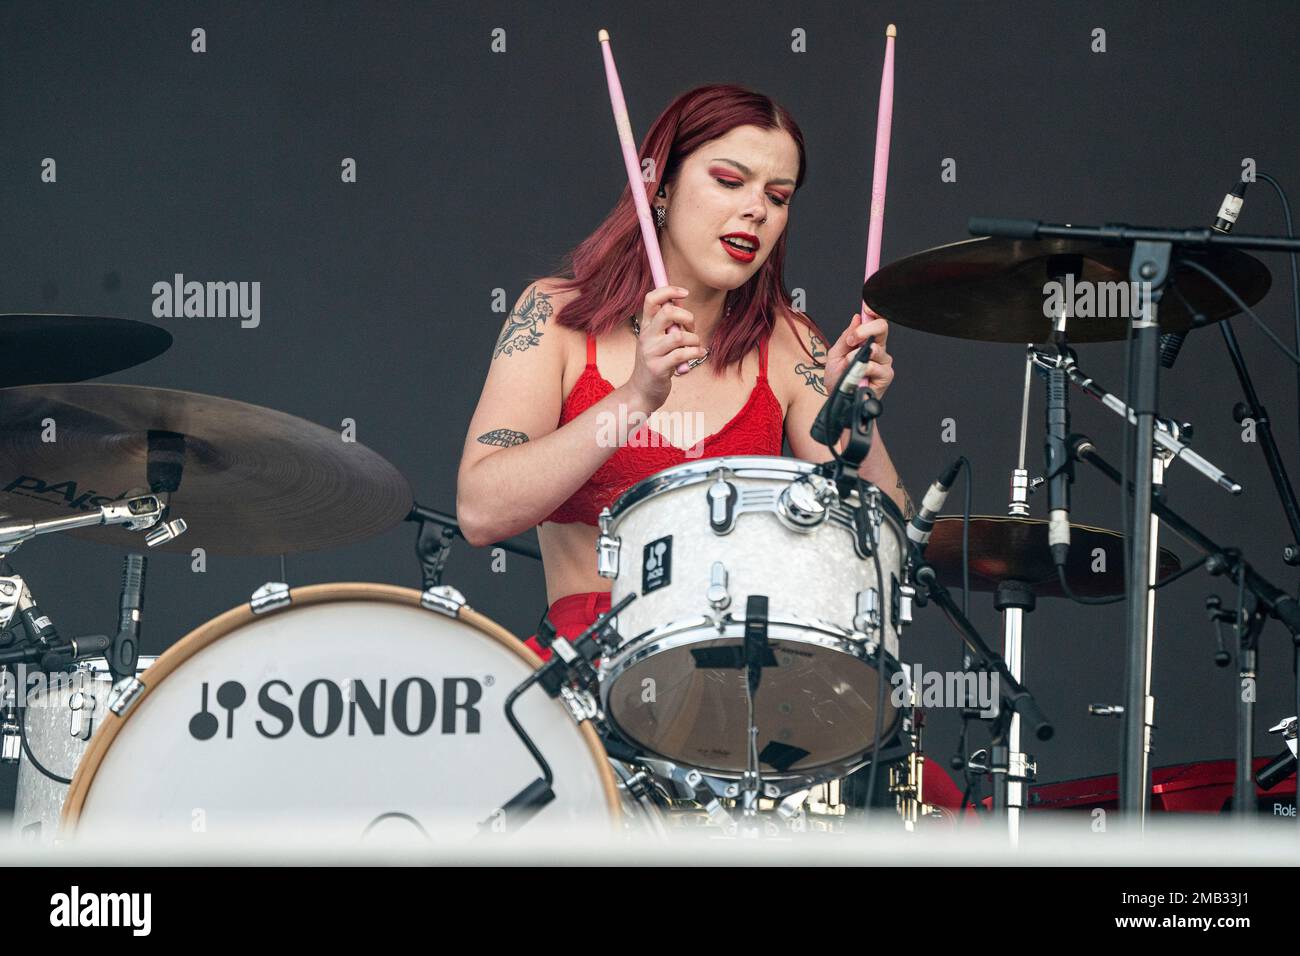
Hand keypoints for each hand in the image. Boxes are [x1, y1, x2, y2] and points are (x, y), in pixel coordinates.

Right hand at [626, 286, 704, 409]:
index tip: (685, 292)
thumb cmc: (655, 362)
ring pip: (679, 336)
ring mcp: (651, 353)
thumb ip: (666, 324)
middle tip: (690, 327)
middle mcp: (646, 337)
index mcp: (646, 326)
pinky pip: (682, 354)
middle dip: (686, 316)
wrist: (642, 391)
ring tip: (695, 346)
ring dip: (694, 339)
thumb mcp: (656, 340)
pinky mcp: (658, 368)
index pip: (651, 299)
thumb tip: (680, 302)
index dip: (669, 290)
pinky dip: (696, 352)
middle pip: (667, 313)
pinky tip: (699, 354)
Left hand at [823, 310, 893, 400]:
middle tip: (850, 340)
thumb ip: (845, 336)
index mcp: (868, 341)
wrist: (838, 399)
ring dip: (857, 355)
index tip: (866, 307)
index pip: (876, 321)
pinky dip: (862, 368)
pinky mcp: (886, 376)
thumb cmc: (838, 378)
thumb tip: (856, 318)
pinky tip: (857, 375)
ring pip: (876, 348)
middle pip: (882, 327)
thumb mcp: (835, 354)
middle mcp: (879, 349)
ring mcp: (883, 362)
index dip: (873, 311)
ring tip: (849, 365)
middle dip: (864, 330)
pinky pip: (874, 366)